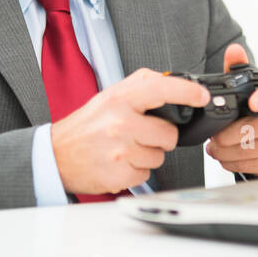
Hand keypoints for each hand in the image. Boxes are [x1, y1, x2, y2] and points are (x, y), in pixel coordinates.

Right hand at [49, 68, 208, 194]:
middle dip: (160, 137)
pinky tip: (119, 162)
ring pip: (160, 156)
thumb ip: (140, 86)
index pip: (162, 89)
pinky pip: (147, 174)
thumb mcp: (109, 96)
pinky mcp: (119, 173)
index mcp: (120, 99)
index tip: (202, 96)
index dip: (187, 92)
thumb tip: (172, 82)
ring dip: (147, 155)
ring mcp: (120, 150)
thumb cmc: (86, 126)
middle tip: (140, 134)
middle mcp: (121, 123)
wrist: (56, 156)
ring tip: (125, 148)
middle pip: (169, 134)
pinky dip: (136, 170)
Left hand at [206, 44, 257, 177]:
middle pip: (256, 128)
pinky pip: (252, 165)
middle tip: (214, 136)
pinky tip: (226, 156)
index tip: (253, 103)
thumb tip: (234, 50)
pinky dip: (233, 162)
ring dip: (226, 151)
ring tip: (215, 147)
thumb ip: (239, 68)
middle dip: (228, 134)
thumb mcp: (249, 85)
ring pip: (251, 149)